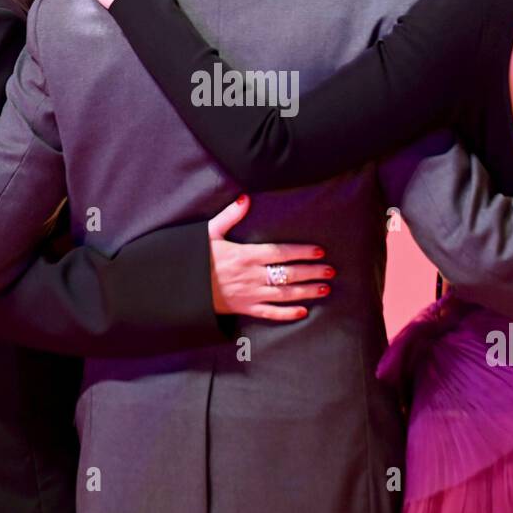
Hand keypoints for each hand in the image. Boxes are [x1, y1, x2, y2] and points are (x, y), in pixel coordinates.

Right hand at [206, 195, 334, 321]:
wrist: (182, 287)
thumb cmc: (196, 258)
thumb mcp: (208, 233)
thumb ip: (229, 216)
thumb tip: (244, 198)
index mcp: (245, 255)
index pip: (281, 253)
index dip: (302, 252)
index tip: (319, 252)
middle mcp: (251, 276)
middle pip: (288, 274)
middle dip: (311, 272)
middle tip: (330, 271)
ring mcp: (250, 294)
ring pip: (284, 294)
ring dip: (306, 292)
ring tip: (324, 289)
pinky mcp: (244, 309)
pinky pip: (270, 313)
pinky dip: (287, 314)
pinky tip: (302, 312)